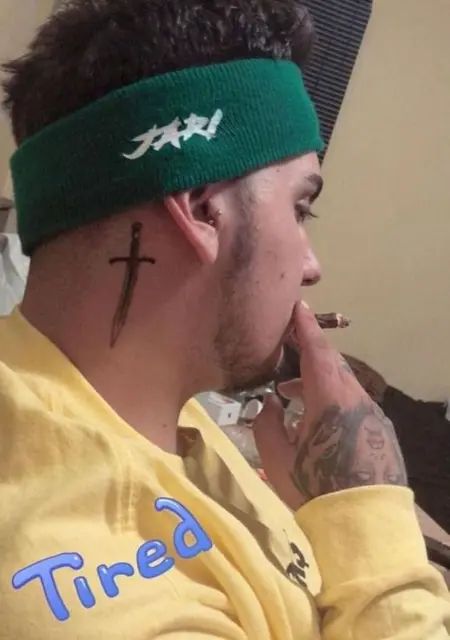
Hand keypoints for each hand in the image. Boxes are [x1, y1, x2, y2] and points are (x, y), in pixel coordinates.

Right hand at [253, 302, 406, 510]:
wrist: (364, 522)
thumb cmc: (315, 487)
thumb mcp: (277, 457)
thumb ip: (268, 422)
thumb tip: (271, 403)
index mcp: (329, 396)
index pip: (315, 350)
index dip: (303, 327)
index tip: (296, 306)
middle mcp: (356, 397)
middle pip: (331, 364)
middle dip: (307, 354)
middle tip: (285, 353)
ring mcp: (373, 414)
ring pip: (343, 384)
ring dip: (318, 381)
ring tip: (292, 393)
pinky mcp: (381, 431)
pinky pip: (354, 403)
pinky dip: (333, 399)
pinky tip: (319, 419)